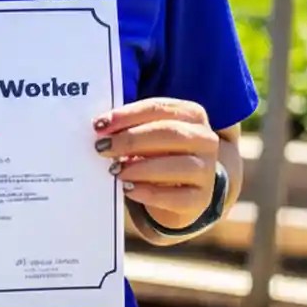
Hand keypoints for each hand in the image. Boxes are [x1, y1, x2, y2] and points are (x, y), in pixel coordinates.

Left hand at [93, 98, 218, 227]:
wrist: (182, 187)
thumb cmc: (158, 152)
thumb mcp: (147, 134)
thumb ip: (129, 128)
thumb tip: (101, 130)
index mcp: (191, 114)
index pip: (157, 108)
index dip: (127, 115)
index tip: (100, 125)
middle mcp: (204, 139)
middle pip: (168, 133)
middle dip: (130, 140)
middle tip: (102, 147)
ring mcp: (206, 169)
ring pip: (177, 165)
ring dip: (140, 167)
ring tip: (115, 170)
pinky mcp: (201, 198)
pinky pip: (176, 197)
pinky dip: (149, 193)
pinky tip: (129, 189)